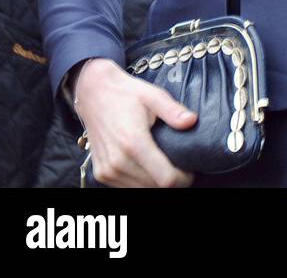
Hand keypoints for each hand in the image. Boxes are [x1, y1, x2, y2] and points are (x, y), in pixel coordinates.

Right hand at [75, 58, 196, 187]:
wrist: (94, 94)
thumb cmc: (126, 94)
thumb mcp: (154, 96)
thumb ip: (173, 111)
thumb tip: (192, 121)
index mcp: (134, 143)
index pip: (165, 179)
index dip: (183, 179)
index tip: (191, 169)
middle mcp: (118, 162)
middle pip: (154, 187)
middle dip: (173, 181)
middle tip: (181, 167)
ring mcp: (107, 171)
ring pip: (140, 191)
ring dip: (156, 184)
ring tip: (166, 167)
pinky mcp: (101, 174)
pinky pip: (127, 188)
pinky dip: (141, 183)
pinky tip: (150, 168)